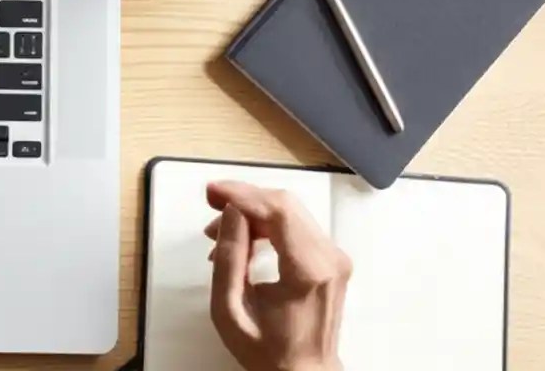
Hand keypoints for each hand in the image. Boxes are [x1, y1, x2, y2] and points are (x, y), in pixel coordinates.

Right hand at [203, 181, 351, 370]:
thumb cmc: (267, 351)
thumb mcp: (231, 310)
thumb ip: (229, 258)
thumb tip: (230, 214)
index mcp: (309, 272)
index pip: (279, 211)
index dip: (242, 194)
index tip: (212, 192)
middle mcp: (329, 259)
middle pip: (286, 205)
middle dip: (245, 198)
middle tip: (210, 203)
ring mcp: (334, 258)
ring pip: (290, 212)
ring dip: (253, 212)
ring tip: (219, 233)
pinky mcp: (331, 260)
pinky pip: (297, 226)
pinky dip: (267, 225)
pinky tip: (243, 239)